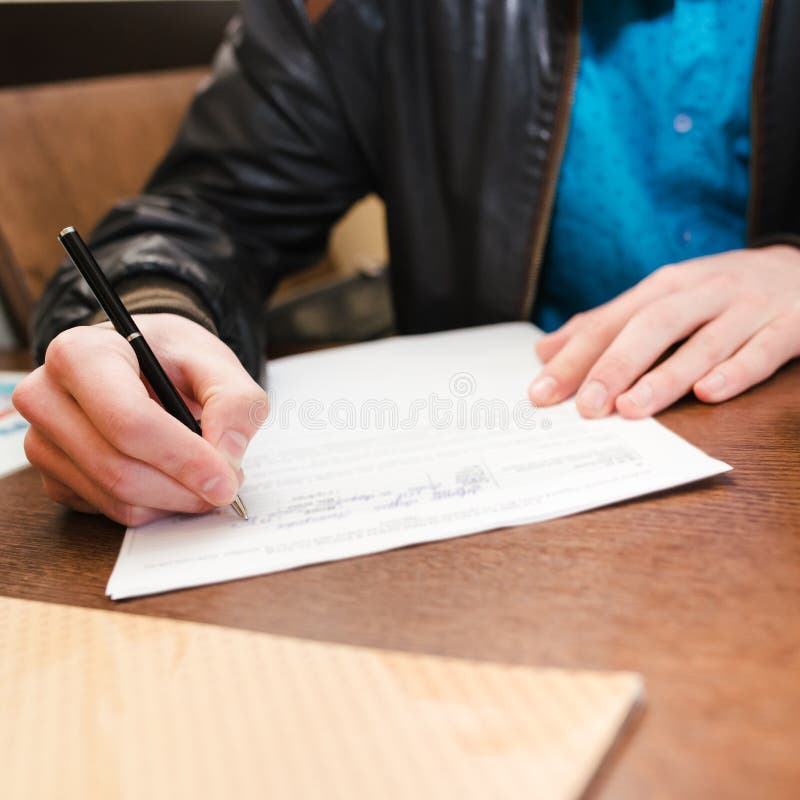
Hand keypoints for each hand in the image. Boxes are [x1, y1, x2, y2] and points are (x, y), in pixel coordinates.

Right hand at [13, 314, 267, 525]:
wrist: (146, 363)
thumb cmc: (174, 358)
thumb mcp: (217, 363)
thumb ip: (235, 402)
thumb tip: (227, 458)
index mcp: (81, 353)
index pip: (128, 421)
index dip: (182, 458)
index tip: (226, 480)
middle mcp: (46, 396)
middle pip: (119, 468)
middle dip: (183, 488)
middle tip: (227, 485)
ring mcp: (42, 441)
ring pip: (116, 498)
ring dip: (174, 500)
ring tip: (205, 476)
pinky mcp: (54, 477)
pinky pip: (110, 511)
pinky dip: (155, 506)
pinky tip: (173, 478)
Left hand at [528, 246, 799, 417]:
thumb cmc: (716, 294)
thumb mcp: (661, 299)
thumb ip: (606, 325)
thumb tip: (546, 352)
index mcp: (664, 287)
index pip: (610, 322)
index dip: (574, 357)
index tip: (541, 392)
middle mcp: (701, 292)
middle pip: (650, 326)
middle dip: (614, 365)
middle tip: (586, 407)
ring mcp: (745, 309)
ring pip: (703, 341)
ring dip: (666, 376)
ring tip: (632, 407)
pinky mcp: (789, 326)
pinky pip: (761, 350)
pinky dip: (735, 372)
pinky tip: (708, 394)